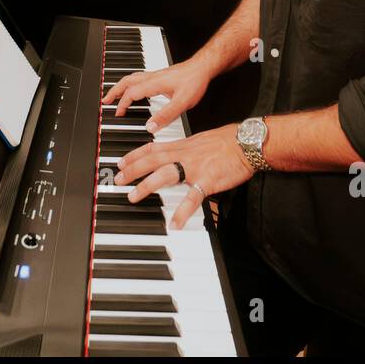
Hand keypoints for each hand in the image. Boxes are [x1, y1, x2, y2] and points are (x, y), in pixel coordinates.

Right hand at [101, 57, 213, 132]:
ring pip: (132, 78)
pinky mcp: (161, 75)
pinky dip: (131, 84)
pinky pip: (139, 78)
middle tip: (105, 100)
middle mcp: (152, 77)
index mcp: (154, 84)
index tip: (117, 114)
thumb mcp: (182, 102)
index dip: (122, 104)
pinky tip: (135, 89)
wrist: (203, 67)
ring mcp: (156, 75)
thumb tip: (150, 127)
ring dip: (121, 86)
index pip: (131, 94)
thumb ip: (165, 116)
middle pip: (126, 82)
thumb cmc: (194, 81)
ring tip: (114, 94)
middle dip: (114, 91)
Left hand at [114, 124, 253, 228]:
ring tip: (133, 197)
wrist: (247, 142)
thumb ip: (186, 149)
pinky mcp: (207, 181)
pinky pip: (192, 198)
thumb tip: (175, 154)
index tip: (121, 162)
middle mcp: (184, 155)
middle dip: (132, 170)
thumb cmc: (228, 141)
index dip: (135, 155)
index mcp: (183, 145)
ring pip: (164, 175)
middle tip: (117, 180)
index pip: (153, 148)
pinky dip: (182, 211)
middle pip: (152, 160)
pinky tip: (174, 223)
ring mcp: (195, 168)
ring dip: (146, 186)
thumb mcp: (201, 140)